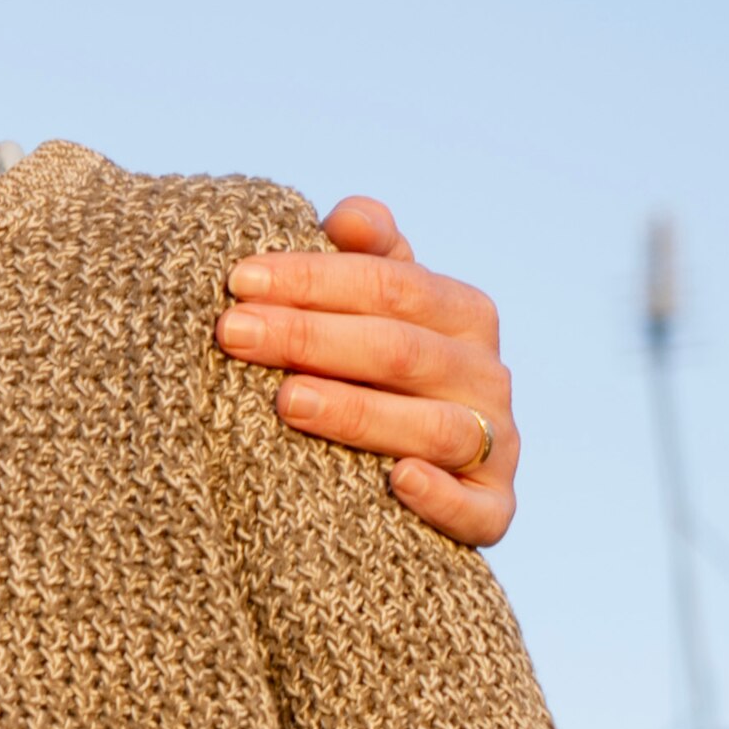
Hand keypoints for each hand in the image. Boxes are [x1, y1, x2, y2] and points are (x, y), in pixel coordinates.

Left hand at [217, 193, 521, 544]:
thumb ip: (366, 258)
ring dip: (360, 414)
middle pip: (398, 350)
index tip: (240, 280)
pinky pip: (476, 509)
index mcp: (462, 313)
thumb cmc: (374, 371)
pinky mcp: (493, 511)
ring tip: (287, 402)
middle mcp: (487, 376)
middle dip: (310, 337)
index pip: (391, 284)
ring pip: (433, 427)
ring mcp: (495, 445)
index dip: (314, 279)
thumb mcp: (374, 308)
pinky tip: (397, 481)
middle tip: (232, 333)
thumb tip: (350, 217)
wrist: (406, 474)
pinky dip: (441, 496)